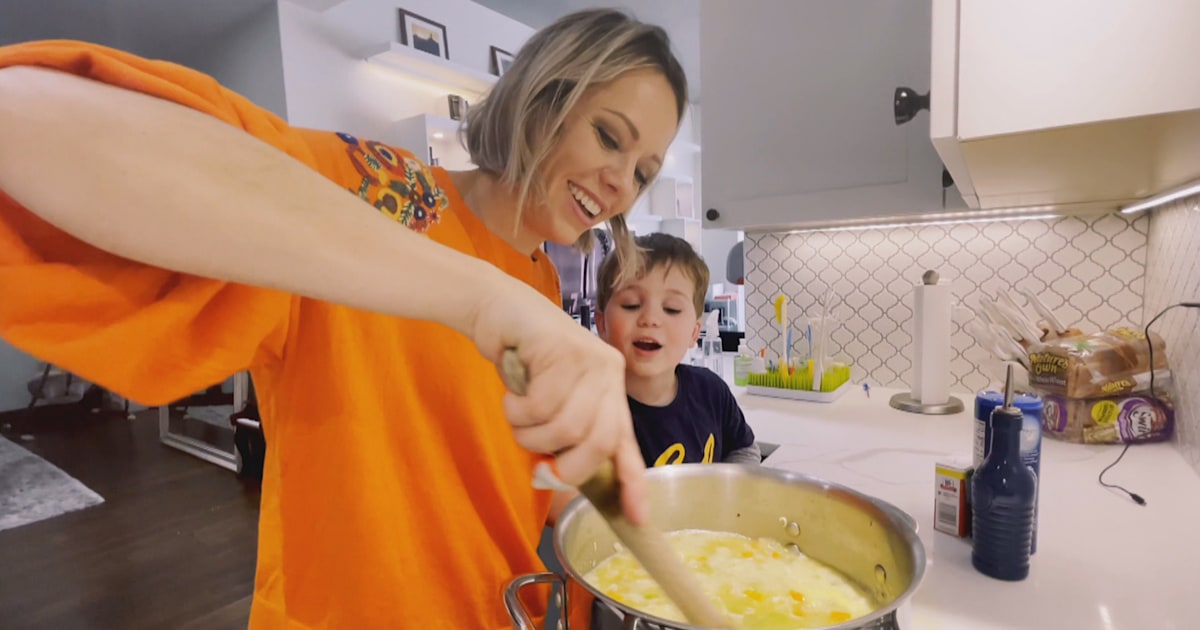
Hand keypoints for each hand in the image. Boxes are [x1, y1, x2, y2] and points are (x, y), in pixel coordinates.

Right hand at [469, 279, 647, 524]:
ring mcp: (590, 358)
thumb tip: (557, 478)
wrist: (500, 311)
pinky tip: (512, 392)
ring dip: (530, 433)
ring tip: (517, 413)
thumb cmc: (524, 361)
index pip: (626, 444)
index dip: (633, 484)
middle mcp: (609, 373)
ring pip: (565, 427)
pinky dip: (516, 409)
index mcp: (611, 389)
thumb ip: (563, 435)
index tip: (637, 519)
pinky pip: (539, 405)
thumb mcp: (551, 400)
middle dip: (564, 464)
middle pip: (596, 442)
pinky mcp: (564, 349)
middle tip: (538, 462)